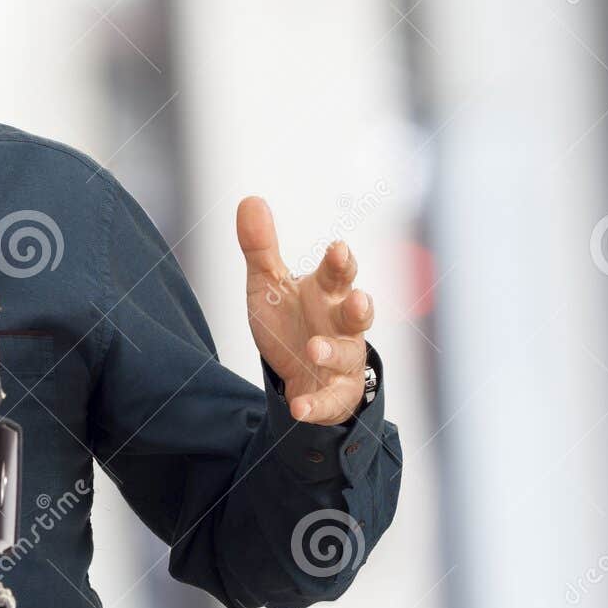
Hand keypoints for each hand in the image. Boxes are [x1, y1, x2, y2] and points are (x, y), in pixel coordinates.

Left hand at [237, 195, 373, 424]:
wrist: (298, 370)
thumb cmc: (290, 320)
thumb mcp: (268, 285)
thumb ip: (260, 248)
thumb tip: (249, 199)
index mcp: (327, 293)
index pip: (340, 273)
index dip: (341, 262)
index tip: (337, 248)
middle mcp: (341, 325)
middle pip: (358, 312)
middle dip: (358, 305)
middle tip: (356, 298)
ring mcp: (342, 359)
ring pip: (348, 354)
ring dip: (332, 352)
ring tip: (314, 349)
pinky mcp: (334, 393)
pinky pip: (329, 400)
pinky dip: (315, 404)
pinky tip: (299, 407)